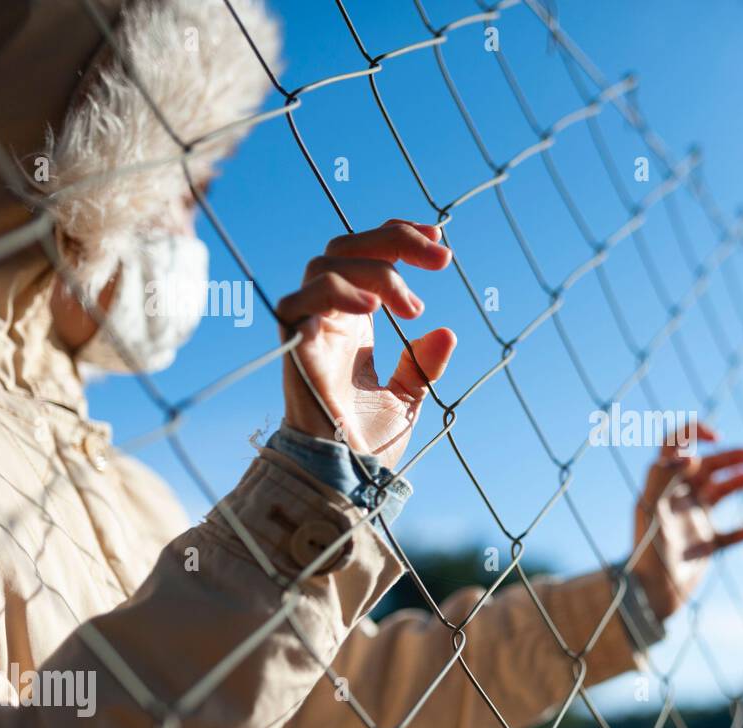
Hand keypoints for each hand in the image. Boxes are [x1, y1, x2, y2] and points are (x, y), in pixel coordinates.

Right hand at [276, 219, 455, 468]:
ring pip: (328, 264)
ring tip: (414, 308)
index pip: (368, 256)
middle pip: (348, 247)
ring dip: (378, 272)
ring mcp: (310, 326)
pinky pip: (302, 299)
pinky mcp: (295, 344)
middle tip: (441, 259)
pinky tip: (374, 309)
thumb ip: (422, 364)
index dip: (398, 237)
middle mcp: (330, 315)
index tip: (437, 239)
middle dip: (396, 241)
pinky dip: (337, 292)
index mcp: (355, 320)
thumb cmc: (367, 440)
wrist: (347, 475)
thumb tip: (446, 334)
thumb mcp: (408, 396)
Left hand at [631, 423, 742, 619]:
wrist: (649, 596)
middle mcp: (680, 497)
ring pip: (723, 491)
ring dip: (742, 480)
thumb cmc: (646, 552)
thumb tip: (689, 454)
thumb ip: (663, 478)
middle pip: (711, 465)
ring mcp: (694, 520)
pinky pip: (731, 533)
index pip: (677, 444)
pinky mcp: (706, 544)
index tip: (717, 437)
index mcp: (665, 485)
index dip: (695, 432)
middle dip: (736, 456)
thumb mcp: (651, 512)